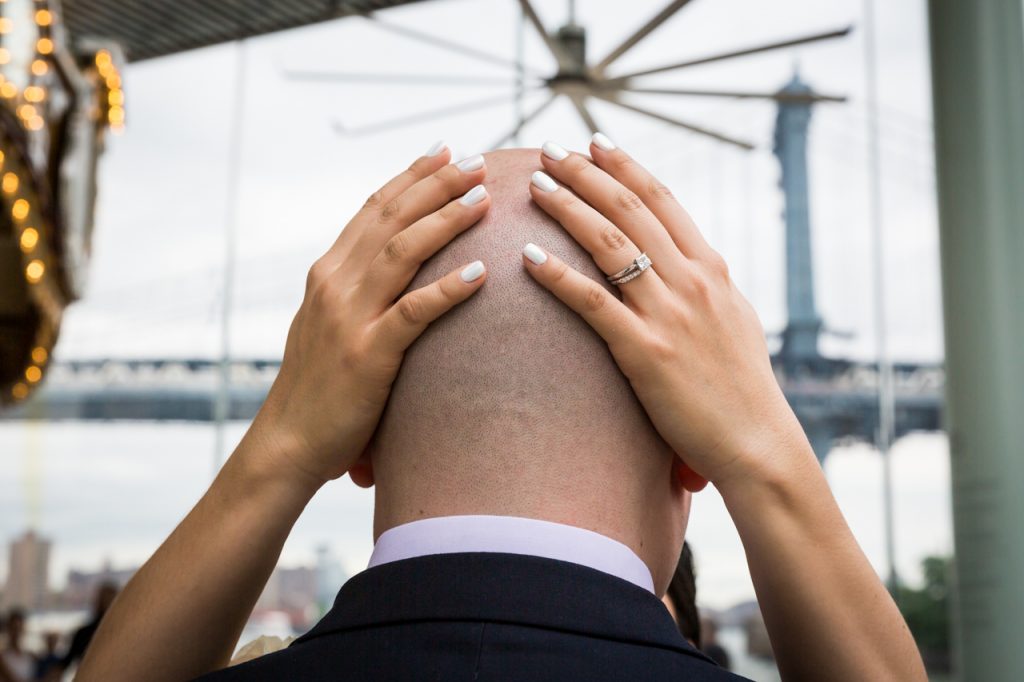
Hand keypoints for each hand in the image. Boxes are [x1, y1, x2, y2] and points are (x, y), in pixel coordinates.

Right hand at [251, 145, 490, 486]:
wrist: (288, 441)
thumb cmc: (318, 385)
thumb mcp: (328, 323)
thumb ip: (355, 289)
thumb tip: (390, 262)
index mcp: (328, 273)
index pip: (373, 209)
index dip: (411, 177)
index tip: (446, 151)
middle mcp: (335, 284)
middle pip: (392, 219)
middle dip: (437, 184)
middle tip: (479, 162)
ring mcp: (349, 318)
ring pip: (403, 252)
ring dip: (446, 220)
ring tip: (484, 200)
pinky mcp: (368, 355)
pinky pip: (414, 313)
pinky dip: (449, 289)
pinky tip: (482, 272)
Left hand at [523, 138, 809, 488]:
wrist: (756, 440)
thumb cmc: (742, 385)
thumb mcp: (734, 319)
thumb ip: (707, 284)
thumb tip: (687, 260)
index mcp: (711, 268)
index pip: (663, 200)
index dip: (626, 166)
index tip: (595, 141)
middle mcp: (691, 280)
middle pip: (629, 210)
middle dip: (585, 173)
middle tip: (549, 149)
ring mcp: (669, 313)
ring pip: (608, 243)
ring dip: (567, 207)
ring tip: (533, 185)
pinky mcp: (645, 351)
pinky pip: (593, 303)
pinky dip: (558, 275)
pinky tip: (528, 256)